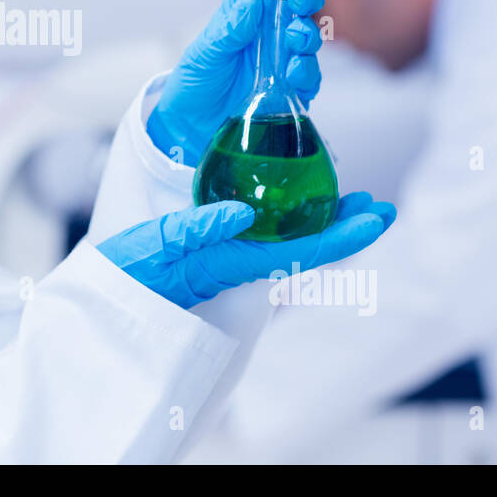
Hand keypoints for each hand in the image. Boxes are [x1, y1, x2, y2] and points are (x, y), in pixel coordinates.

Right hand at [96, 192, 395, 309]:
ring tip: (356, 200)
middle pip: (308, 246)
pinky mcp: (223, 251)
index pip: (302, 250)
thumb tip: (241, 214)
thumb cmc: (132, 272)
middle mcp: (243, 261)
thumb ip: (197, 228)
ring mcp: (235, 257)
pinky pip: (273, 235)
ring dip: (329, 221)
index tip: (377, 220)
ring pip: (295, 240)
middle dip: (348, 227)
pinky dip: (296, 217)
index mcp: (233, 260)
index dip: (343, 236)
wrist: (114, 296)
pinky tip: (302, 202)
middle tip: (382, 206)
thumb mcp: (157, 244)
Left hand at [146, 0, 341, 167]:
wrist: (191, 125)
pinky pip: (310, 76)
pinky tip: (294, 76)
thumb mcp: (205, 51)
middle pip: (301, 1)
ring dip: (307, 35)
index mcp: (247, 8)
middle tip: (299, 0)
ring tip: (294, 43)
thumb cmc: (196, 80)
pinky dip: (307, 73)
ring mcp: (282, 57)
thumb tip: (252, 3)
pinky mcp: (290, 87)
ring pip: (310, 37)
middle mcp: (269, 29)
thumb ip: (228, 29)